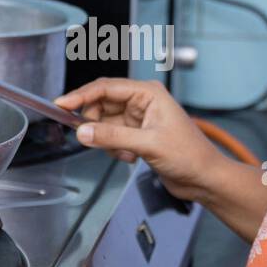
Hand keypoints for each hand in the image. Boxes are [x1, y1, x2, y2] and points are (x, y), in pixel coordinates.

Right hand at [54, 78, 228, 202]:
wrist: (204, 179)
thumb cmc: (190, 156)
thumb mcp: (148, 145)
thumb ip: (112, 137)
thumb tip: (83, 132)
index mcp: (148, 93)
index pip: (106, 88)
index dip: (81, 95)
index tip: (61, 104)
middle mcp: (142, 102)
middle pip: (101, 104)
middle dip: (94, 123)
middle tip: (88, 138)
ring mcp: (139, 119)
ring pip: (105, 123)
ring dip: (107, 141)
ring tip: (125, 153)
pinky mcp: (137, 135)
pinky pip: (112, 137)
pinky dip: (115, 149)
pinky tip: (132, 158)